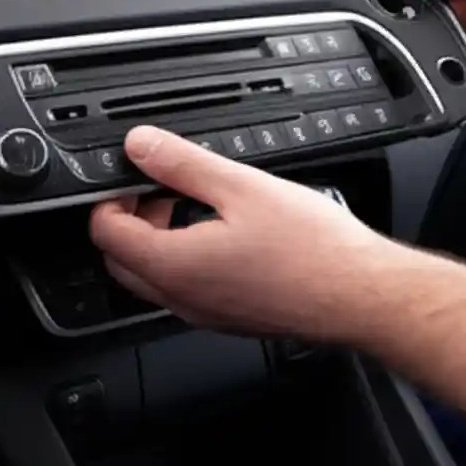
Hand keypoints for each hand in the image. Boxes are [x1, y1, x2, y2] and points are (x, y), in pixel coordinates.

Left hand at [89, 125, 396, 339]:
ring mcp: (206, 314)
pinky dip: (186, 261)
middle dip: (128, 221)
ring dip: (157, 242)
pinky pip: (187, 291)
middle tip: (156, 189)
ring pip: (155, 279)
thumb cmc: (312, 249)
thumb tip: (140, 146)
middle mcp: (182, 298)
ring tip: (192, 206)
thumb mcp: (241, 186)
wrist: (360, 295)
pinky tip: (224, 235)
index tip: (131, 176)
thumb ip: (182, 164)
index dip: (108, 199)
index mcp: (174, 265)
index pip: (106, 233)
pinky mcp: (230, 319)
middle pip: (122, 261)